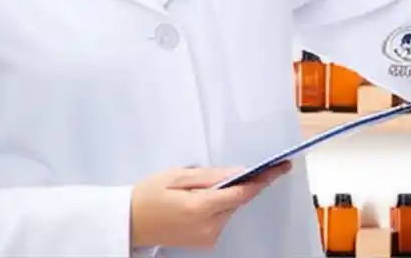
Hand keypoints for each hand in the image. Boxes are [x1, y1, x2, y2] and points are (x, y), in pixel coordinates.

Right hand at [130, 162, 291, 249]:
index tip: (281, 168)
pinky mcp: (206, 242)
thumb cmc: (148, 196)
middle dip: (237, 184)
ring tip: (196, 190)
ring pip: (230, 209)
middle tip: (219, 174)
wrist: (129, 223)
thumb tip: (240, 172)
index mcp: (199, 209)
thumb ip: (211, 176)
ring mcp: (207, 238)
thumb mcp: (177, 176)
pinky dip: (218, 206)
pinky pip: (222, 218)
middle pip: (237, 200)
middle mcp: (207, 228)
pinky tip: (198, 202)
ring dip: (224, 196)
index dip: (264, 179)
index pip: (242, 193)